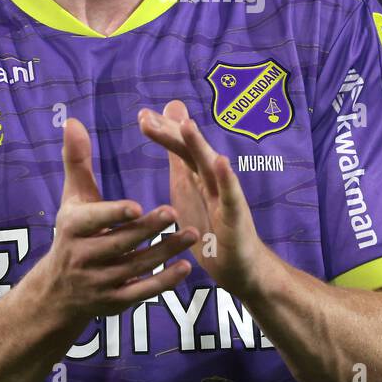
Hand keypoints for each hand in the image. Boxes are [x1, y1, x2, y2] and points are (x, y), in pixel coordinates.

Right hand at [38, 118, 196, 322]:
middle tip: (175, 212)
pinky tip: (186, 267)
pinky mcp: (114, 303)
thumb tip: (72, 120)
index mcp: (71, 228)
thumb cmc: (72, 232)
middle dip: (147, 230)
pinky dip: (163, 282)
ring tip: (191, 233)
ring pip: (135, 267)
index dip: (113, 214)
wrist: (58, 292)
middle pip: (119, 243)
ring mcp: (98, 283)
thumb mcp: (71, 198)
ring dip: (164, 252)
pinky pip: (141, 293)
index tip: (136, 205)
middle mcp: (82, 258)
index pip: (93, 221)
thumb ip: (76, 160)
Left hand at [138, 100, 267, 297]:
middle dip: (171, 132)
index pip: (178, 147)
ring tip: (186, 126)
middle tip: (147, 118)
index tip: (141, 114)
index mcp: (196, 174)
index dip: (162, 130)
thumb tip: (172, 127)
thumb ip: (180, 157)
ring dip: (199, 145)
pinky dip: (227, 179)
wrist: (240, 266)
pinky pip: (231, 196)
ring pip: (210, 167)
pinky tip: (221, 163)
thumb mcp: (189, 187)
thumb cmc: (212, 224)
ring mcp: (225, 196)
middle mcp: (211, 179)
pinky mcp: (236, 216)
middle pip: (190, 151)